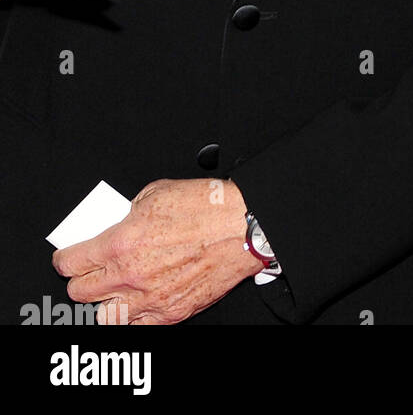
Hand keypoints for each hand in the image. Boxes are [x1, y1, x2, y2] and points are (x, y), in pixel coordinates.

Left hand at [53, 178, 263, 325]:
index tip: (66, 258)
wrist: (242, 227)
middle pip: (80, 293)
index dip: (64, 259)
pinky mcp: (169, 314)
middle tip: (88, 270)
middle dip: (80, 279)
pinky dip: (131, 315)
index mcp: (122, 243)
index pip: (71, 263)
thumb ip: (128, 214)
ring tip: (113, 288)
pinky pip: (135, 326)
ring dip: (104, 301)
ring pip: (103, 316)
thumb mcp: (156, 193)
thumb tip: (117, 224)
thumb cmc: (206, 207)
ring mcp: (149, 299)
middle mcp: (130, 276)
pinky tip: (137, 300)